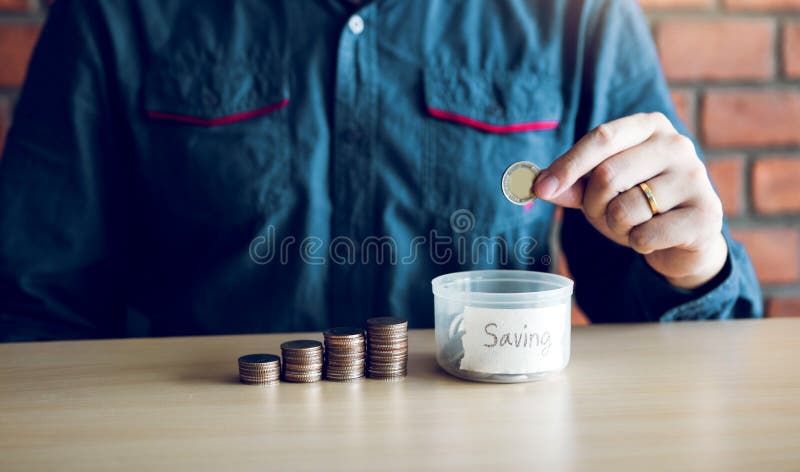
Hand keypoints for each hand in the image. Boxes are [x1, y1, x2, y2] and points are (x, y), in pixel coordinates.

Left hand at [534, 112, 727, 289]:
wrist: (686, 237)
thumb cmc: (638, 204)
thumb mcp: (600, 190)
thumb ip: (571, 185)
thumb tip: (539, 185)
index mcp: (649, 126)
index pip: (601, 137)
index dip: (568, 165)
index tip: (541, 188)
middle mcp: (677, 144)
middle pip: (608, 175)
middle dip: (593, 205)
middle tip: (604, 214)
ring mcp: (696, 177)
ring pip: (625, 209)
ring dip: (616, 226)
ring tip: (634, 224)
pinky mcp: (706, 214)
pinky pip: (645, 236)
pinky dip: (638, 244)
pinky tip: (655, 237)